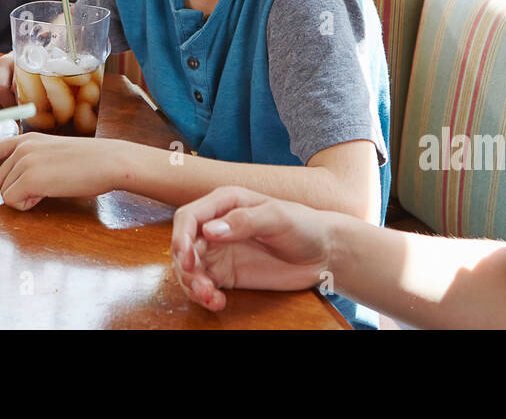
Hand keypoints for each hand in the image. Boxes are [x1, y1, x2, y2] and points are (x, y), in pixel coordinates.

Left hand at [0, 134, 120, 210]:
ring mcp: (25, 163)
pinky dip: (25, 205)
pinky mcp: (30, 179)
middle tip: (42, 189)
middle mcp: (22, 147)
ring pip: (5, 191)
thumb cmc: (89, 160)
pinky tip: (45, 197)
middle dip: (15, 188)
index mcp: (28, 138)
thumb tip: (17, 179)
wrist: (107, 162)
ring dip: (22, 196)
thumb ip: (32, 159)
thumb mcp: (53, 151)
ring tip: (47, 190)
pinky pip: (12, 201)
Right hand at [170, 186, 335, 311]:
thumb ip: (244, 221)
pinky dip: (204, 295)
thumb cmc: (304, 224)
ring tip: (210, 296)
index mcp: (225, 203)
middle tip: (199, 283)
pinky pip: (204, 285)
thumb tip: (210, 231)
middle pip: (183, 245)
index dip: (180, 237)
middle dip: (185, 266)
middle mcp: (217, 225)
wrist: (324, 251)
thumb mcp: (277, 217)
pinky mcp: (226, 274)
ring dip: (192, 284)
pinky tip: (217, 302)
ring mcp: (220, 251)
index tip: (187, 258)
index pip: (188, 217)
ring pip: (189, 268)